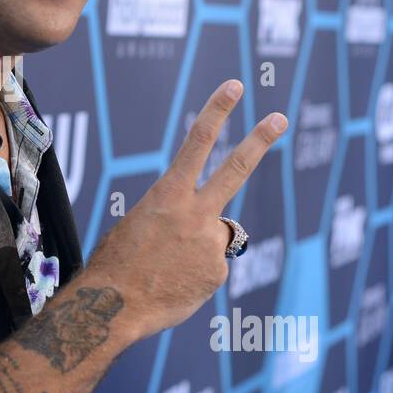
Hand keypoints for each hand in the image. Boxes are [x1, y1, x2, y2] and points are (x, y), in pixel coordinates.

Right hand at [82, 78, 285, 341]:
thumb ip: (177, 218)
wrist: (112, 305)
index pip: (198, 142)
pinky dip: (195, 275)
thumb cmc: (117, 263)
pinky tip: (173, 284)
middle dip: (259, 141)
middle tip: (280, 118)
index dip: (218, 110)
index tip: (235, 86)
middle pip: (236, 169)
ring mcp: (211, 243)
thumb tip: (206, 234)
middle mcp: (196, 213)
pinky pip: (211, 266)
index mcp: (169, 194)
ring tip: (166, 268)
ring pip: (213, 236)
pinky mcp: (218, 272)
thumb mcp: (140, 224)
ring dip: (195, 249)